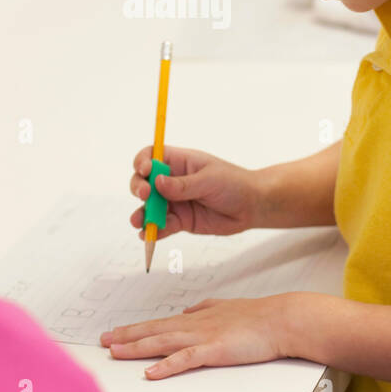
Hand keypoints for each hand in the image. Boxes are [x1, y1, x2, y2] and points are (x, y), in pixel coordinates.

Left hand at [100, 294, 296, 378]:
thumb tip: (188, 309)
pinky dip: (166, 366)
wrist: (280, 319)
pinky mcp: (214, 350)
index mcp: (196, 317)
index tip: (115, 331)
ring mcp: (202, 336)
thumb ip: (205, 307)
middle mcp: (194, 325)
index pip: (158, 323)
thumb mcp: (225, 306)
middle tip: (103, 340)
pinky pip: (185, 360)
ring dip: (136, 347)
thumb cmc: (257, 315)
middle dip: (126, 336)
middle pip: (153, 330)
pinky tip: (150, 372)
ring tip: (114, 351)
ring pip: (162, 342)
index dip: (135, 328)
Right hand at [128, 145, 262, 239]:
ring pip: (150, 207)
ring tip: (138, 220)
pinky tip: (148, 235)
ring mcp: (174, 201)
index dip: (142, 162)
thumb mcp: (209, 179)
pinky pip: (162, 226)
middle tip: (145, 195)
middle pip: (144, 181)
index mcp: (179, 162)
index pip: (151, 156)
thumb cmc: (234, 183)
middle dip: (139, 188)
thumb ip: (183, 184)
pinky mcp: (180, 221)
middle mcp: (172, 181)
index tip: (143, 170)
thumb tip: (157, 182)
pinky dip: (153, 231)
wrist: (251, 206)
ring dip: (142, 213)